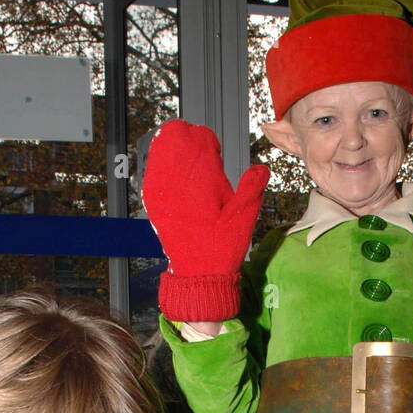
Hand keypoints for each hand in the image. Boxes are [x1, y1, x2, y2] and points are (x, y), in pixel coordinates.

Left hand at [142, 119, 268, 320]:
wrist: (197, 274)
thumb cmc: (221, 247)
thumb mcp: (243, 218)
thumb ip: (252, 189)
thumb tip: (261, 169)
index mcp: (202, 180)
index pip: (198, 139)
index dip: (207, 140)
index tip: (214, 149)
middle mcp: (177, 182)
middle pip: (175, 138)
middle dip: (187, 140)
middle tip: (197, 149)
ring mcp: (161, 191)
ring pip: (160, 150)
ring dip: (172, 148)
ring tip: (183, 154)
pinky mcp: (152, 201)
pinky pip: (151, 170)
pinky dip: (159, 163)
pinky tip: (168, 167)